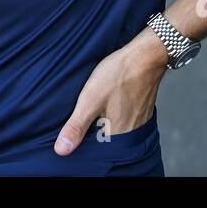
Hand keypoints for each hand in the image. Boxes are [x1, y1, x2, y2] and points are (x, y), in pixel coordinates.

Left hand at [53, 29, 167, 155]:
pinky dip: (113, 114)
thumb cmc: (119, 75)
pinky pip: (123, 119)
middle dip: (92, 131)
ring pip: (114, 129)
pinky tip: (108, 102)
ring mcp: (139, 122)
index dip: (83, 142)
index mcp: (118, 136)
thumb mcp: (90, 99)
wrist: (145, 56)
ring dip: (103, 122)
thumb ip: (76, 126)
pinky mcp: (142, 110)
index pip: (96, 151)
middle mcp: (131, 133)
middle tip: (84, 115)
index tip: (74, 130)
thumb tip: (61, 150)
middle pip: (105, 140)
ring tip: (95, 108)